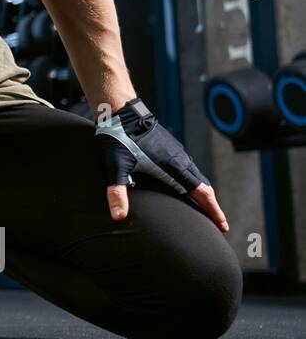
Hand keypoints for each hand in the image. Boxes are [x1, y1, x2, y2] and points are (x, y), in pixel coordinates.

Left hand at [94, 97, 228, 231]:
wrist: (120, 112)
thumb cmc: (117, 137)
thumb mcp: (115, 166)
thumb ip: (117, 192)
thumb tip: (118, 217)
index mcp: (172, 166)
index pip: (201, 193)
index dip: (213, 211)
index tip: (223, 226)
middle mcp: (179, 159)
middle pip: (203, 187)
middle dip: (212, 207)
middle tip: (218, 226)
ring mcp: (176, 153)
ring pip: (196, 177)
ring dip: (204, 195)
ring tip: (205, 211)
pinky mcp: (170, 149)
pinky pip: (188, 170)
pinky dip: (194, 184)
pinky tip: (186, 189)